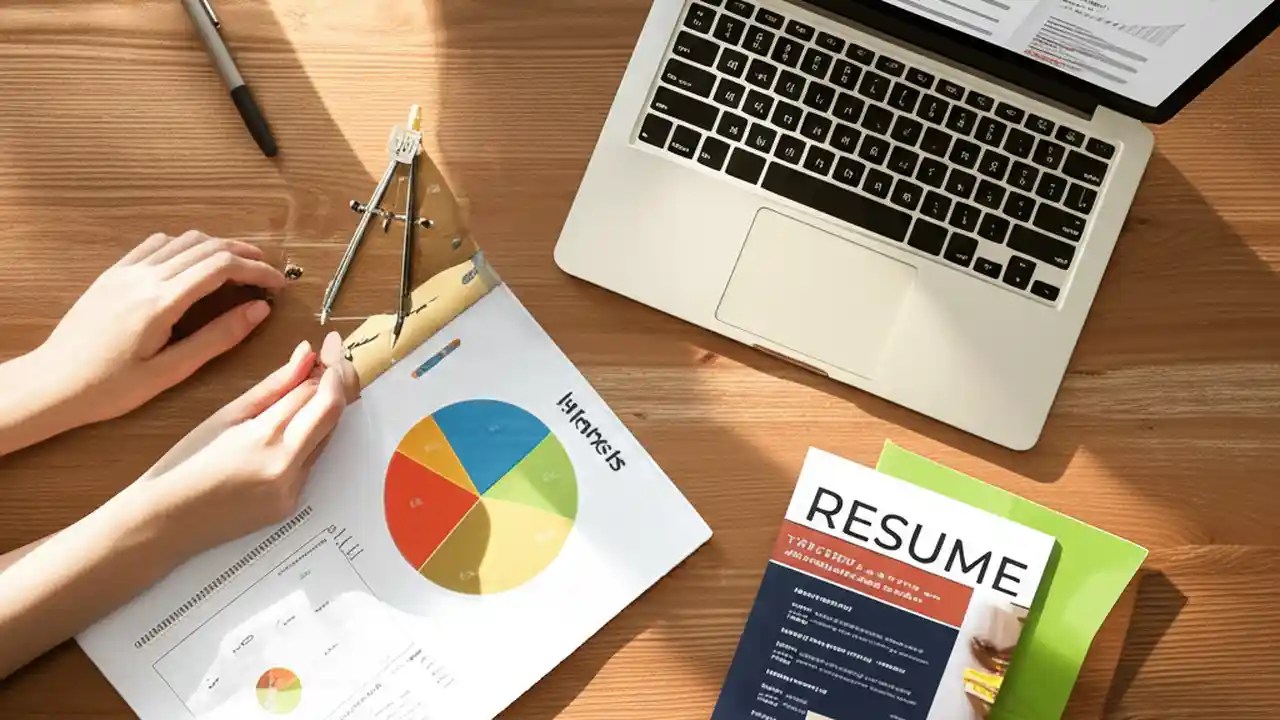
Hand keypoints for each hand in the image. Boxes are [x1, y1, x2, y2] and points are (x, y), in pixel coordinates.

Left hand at [37, 231, 284, 424]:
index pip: (221, 267)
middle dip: (245, 254)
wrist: (53, 383)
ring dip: (218, 246)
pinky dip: (186, 246)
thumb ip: (218, 337)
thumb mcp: (171, 371)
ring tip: (239, 266)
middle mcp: (144, 277)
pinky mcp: (113, 273)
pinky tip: (195, 263)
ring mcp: (126, 270)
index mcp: (160, 302)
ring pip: (184, 240)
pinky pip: (156, 244)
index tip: (279, 283)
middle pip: (207, 246)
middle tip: (268, 271)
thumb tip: (258, 309)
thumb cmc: (111, 388)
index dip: (257, 269)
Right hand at [136, 332, 360, 555]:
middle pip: (332, 413)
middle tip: (332, 359)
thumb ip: (273, 386)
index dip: (327, 364)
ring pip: (327, 438)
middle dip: (338, 381)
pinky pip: (312, 462)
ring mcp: (292, 490)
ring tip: (313, 385)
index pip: (314, 392)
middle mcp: (287, 466)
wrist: (165, 522)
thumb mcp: (225, 416)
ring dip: (325, 410)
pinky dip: (311, 438)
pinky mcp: (291, 505)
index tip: (330, 343)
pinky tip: (297, 424)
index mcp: (266, 438)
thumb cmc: (184, 463)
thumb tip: (307, 355)